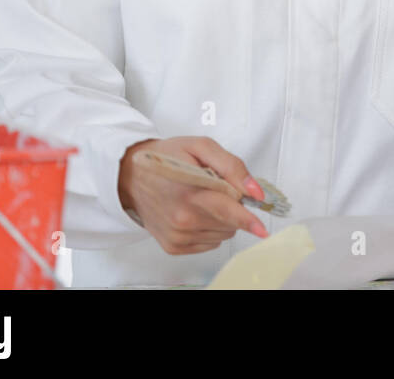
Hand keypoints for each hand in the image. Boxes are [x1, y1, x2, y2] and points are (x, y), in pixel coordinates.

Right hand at [117, 136, 269, 254]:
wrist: (131, 176)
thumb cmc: (167, 157)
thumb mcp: (201, 147)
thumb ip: (231, 166)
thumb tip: (255, 190)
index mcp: (191, 192)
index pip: (229, 211)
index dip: (249, 220)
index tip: (262, 229)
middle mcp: (184, 219)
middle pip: (231, 222)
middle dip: (233, 206)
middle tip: (215, 188)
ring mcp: (178, 235)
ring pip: (223, 233)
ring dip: (222, 218)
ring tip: (201, 198)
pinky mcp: (173, 246)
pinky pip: (209, 242)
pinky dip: (210, 228)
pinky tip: (194, 212)